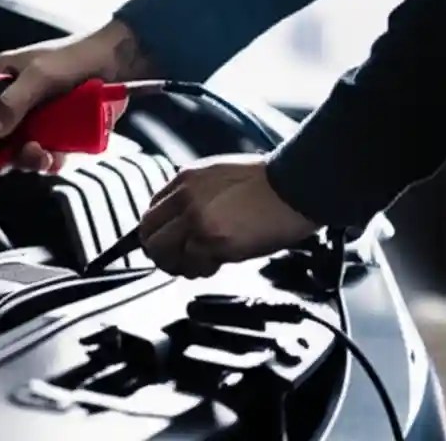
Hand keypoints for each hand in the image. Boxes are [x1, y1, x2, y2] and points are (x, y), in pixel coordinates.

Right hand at [0, 20, 153, 174]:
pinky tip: (57, 159)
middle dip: (9, 152)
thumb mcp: (40, 76)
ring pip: (23, 148)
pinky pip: (48, 152)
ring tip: (46, 158)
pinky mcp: (59, 130)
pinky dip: (51, 160)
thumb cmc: (76, 57)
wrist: (121, 61)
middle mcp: (16, 99)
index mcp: (3, 78)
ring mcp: (38, 117)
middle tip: (27, 153)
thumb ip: (13, 102)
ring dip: (31, 159)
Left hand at [139, 155, 320, 277]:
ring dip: (177, 264)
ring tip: (196, 265)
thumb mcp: (219, 175)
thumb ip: (195, 194)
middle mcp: (185, 198)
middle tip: (175, 260)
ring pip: (163, 252)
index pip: (151, 211)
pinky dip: (199, 270)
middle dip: (160, 251)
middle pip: (149, 234)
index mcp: (185, 180)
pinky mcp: (212, 241)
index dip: (158, 231)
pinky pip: (190, 265)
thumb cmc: (270, 182)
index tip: (165, 242)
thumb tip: (183, 218)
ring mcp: (196, 220)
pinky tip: (213, 266)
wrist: (296, 185)